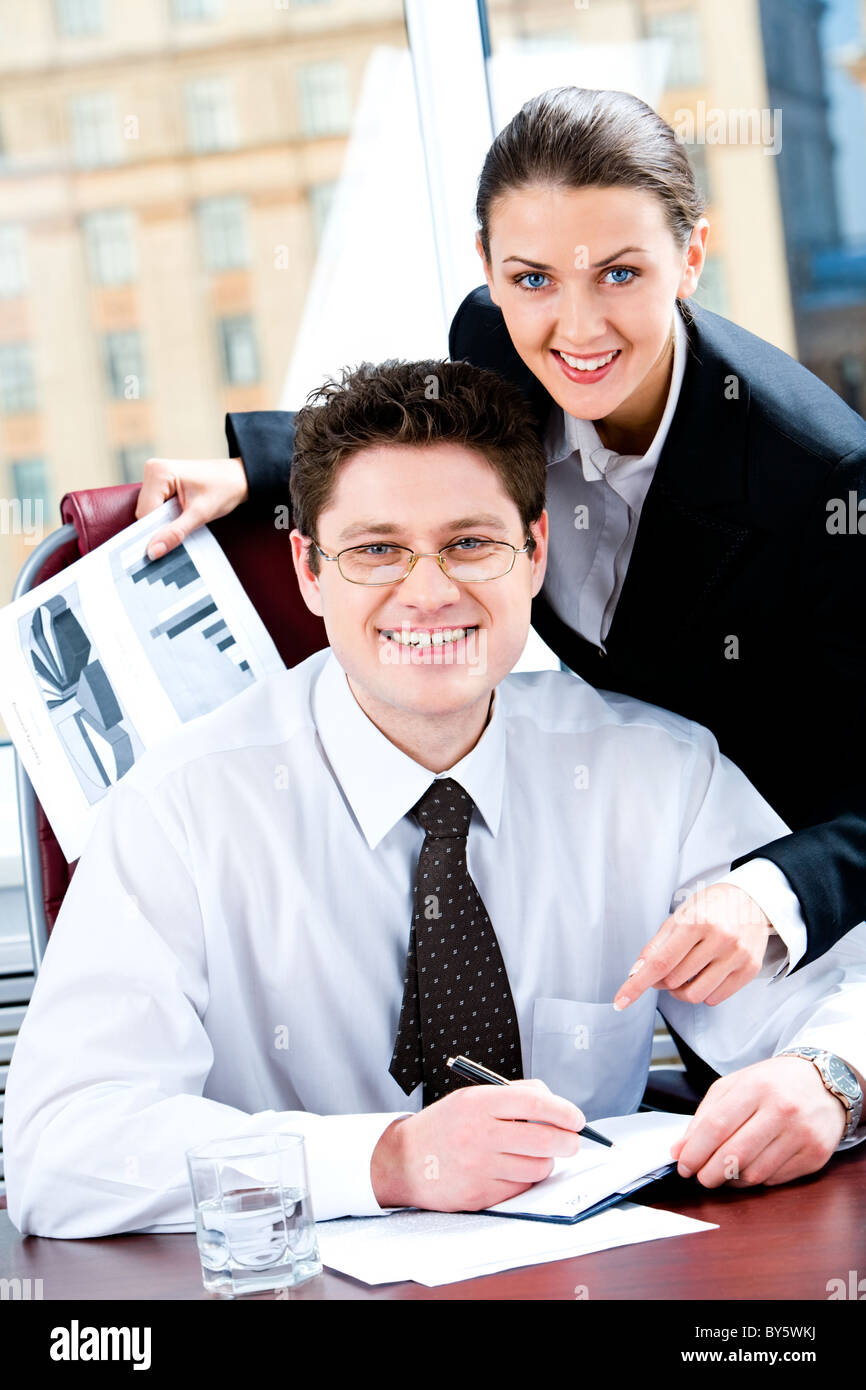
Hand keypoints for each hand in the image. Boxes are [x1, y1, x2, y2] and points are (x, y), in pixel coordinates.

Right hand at [134, 457, 248, 559]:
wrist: (237, 478)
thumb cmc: (223, 490)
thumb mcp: (200, 515)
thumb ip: (175, 533)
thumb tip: (153, 551)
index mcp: (159, 472)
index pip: (145, 513)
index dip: (155, 532)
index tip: (167, 547)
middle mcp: (153, 469)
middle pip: (145, 513)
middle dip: (160, 527)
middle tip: (182, 531)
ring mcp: (155, 474)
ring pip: (149, 512)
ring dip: (164, 522)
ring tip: (184, 520)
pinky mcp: (160, 482)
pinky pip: (155, 506)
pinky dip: (166, 517)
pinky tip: (180, 516)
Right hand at [370, 1079, 583, 1211]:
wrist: (404, 1160)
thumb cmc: (444, 1126)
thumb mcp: (471, 1098)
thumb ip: (512, 1096)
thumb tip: (554, 1103)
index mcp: (479, 1103)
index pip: (535, 1103)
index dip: (564, 1110)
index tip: (577, 1118)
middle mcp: (480, 1134)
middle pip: (544, 1138)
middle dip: (568, 1141)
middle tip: (572, 1141)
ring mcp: (480, 1167)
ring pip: (538, 1166)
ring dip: (545, 1161)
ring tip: (535, 1154)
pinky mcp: (479, 1195)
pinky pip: (521, 1188)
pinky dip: (526, 1179)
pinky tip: (514, 1170)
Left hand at [613, 883, 772, 1010]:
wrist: (751, 899)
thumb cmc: (711, 906)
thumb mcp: (680, 915)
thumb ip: (657, 944)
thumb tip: (637, 973)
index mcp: (697, 922)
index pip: (660, 963)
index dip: (637, 985)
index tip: (621, 1001)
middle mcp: (720, 939)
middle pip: (674, 980)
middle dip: (661, 980)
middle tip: (665, 968)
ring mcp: (737, 955)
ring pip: (695, 995)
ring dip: (680, 991)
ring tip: (683, 976)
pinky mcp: (750, 969)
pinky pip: (716, 998)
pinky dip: (703, 993)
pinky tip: (704, 976)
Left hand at [669, 1055, 846, 1187]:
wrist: (825, 1082)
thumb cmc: (774, 1083)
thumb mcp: (735, 1086)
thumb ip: (705, 1115)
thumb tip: (680, 1150)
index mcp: (756, 1087)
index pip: (716, 1126)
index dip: (695, 1151)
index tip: (683, 1165)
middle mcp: (782, 1110)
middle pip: (734, 1154)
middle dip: (709, 1173)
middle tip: (700, 1176)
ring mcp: (801, 1134)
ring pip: (755, 1173)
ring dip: (732, 1179)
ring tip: (724, 1170)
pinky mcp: (815, 1155)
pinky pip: (775, 1179)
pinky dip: (756, 1179)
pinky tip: (751, 1167)